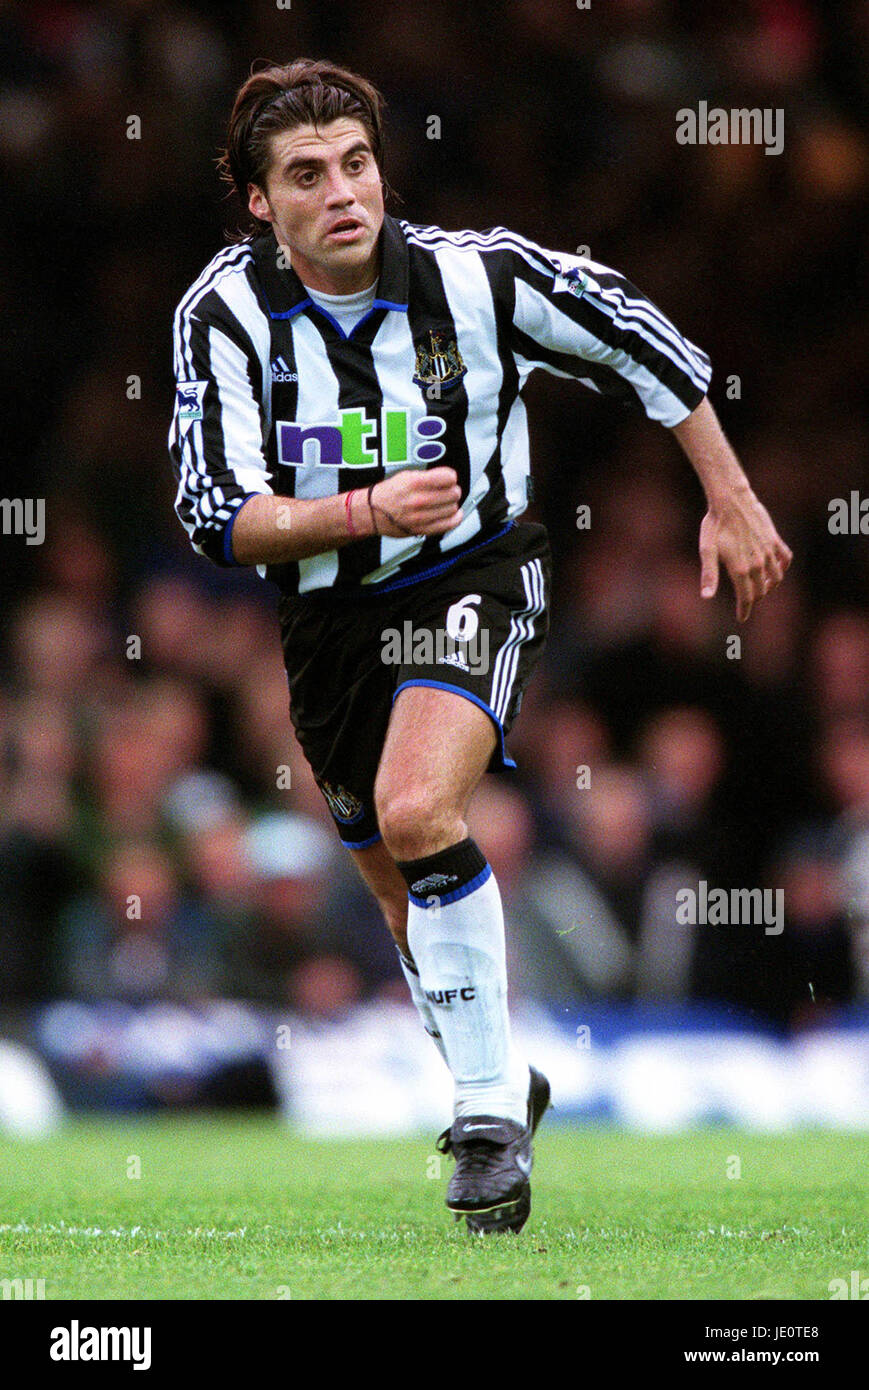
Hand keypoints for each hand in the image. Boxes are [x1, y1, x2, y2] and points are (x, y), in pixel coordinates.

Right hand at [369, 467, 463, 537]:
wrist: (372, 512)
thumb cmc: (388, 494)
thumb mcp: (405, 476)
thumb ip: (428, 476)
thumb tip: (449, 478)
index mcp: (414, 483)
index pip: (449, 478)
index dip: (451, 477)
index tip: (449, 478)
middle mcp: (418, 500)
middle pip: (453, 493)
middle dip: (452, 490)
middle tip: (448, 490)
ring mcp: (421, 517)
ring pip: (452, 508)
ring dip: (451, 504)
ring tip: (445, 502)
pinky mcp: (422, 530)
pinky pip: (449, 525)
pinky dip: (455, 518)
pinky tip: (454, 513)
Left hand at [699, 486, 792, 621]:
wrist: (731, 500)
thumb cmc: (714, 525)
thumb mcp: (707, 550)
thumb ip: (708, 575)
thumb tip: (706, 597)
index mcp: (739, 569)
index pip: (746, 598)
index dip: (744, 610)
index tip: (741, 618)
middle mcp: (757, 563)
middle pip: (761, 590)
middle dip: (754, 598)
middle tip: (746, 601)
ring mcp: (768, 551)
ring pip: (776, 578)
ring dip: (769, 586)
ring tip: (761, 587)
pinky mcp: (774, 540)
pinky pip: (785, 559)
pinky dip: (782, 567)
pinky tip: (775, 569)